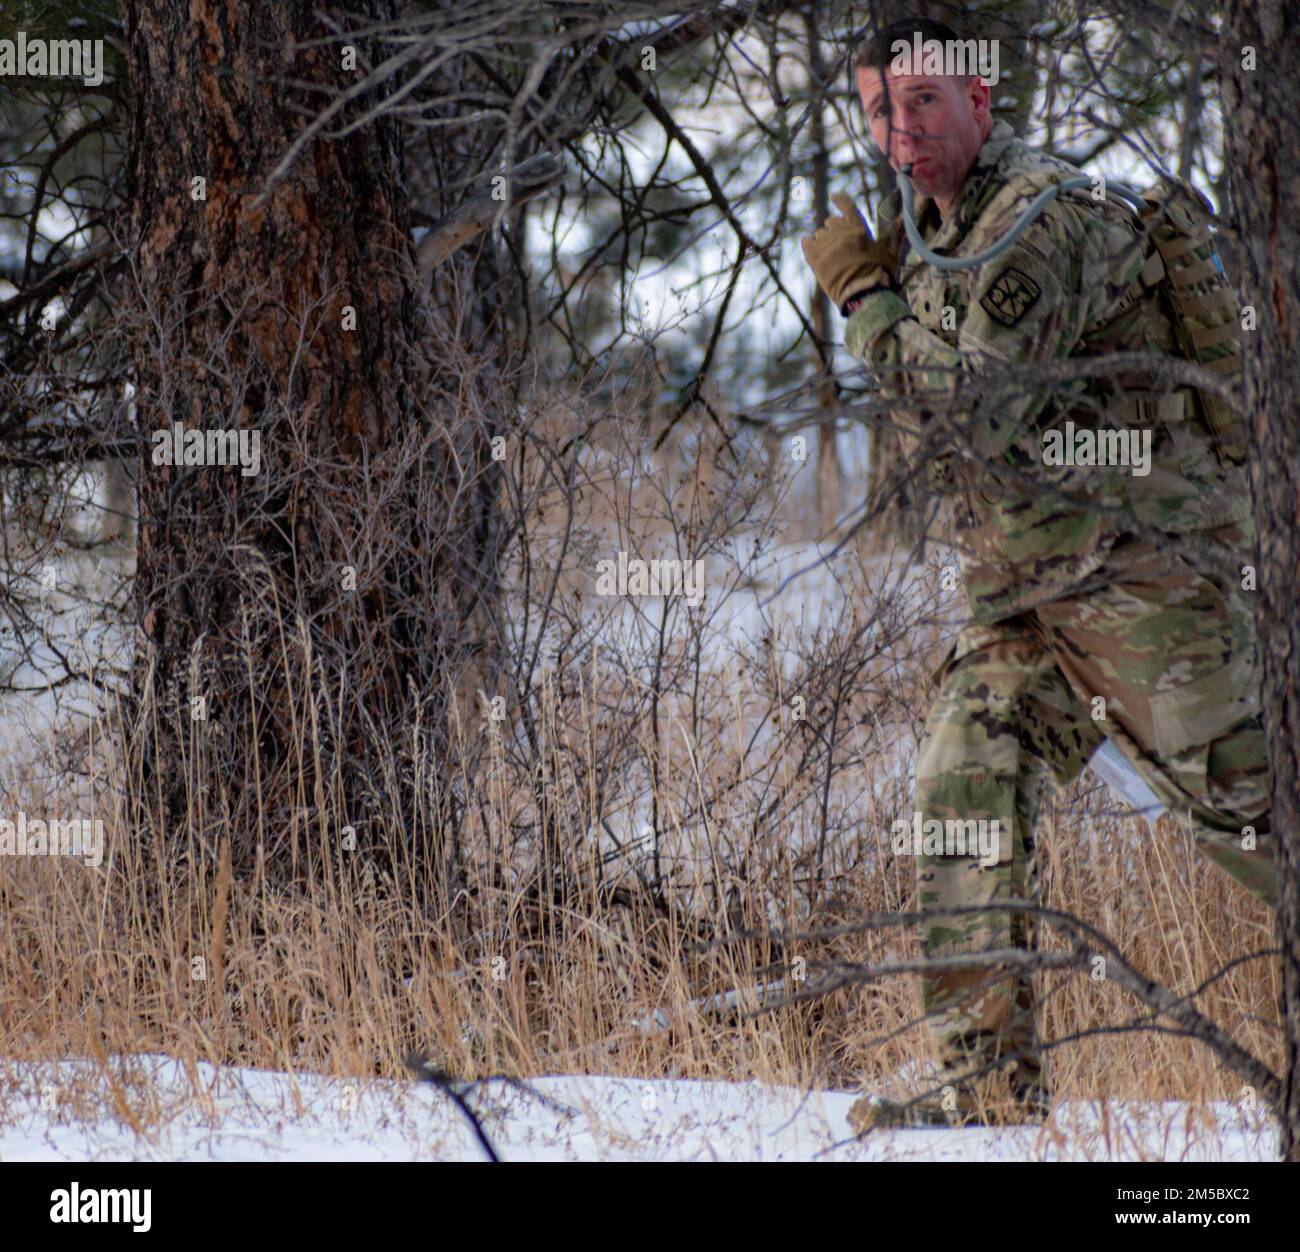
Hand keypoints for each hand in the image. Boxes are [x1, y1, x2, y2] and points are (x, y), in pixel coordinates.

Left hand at [800, 193, 895, 314]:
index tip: (834, 195)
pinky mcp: (815, 258)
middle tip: (838, 243)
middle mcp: (841, 232)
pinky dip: (807, 243)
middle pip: (831, 221)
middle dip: (834, 229)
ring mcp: (827, 244)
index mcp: (859, 229)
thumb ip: (890, 235)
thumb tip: (901, 220)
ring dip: (823, 240)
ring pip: (819, 234)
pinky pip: (807, 244)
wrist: (862, 293)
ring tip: (830, 254)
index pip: (848, 206)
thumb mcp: (888, 252)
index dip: (840, 199)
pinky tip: (807, 243)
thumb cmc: (879, 275)